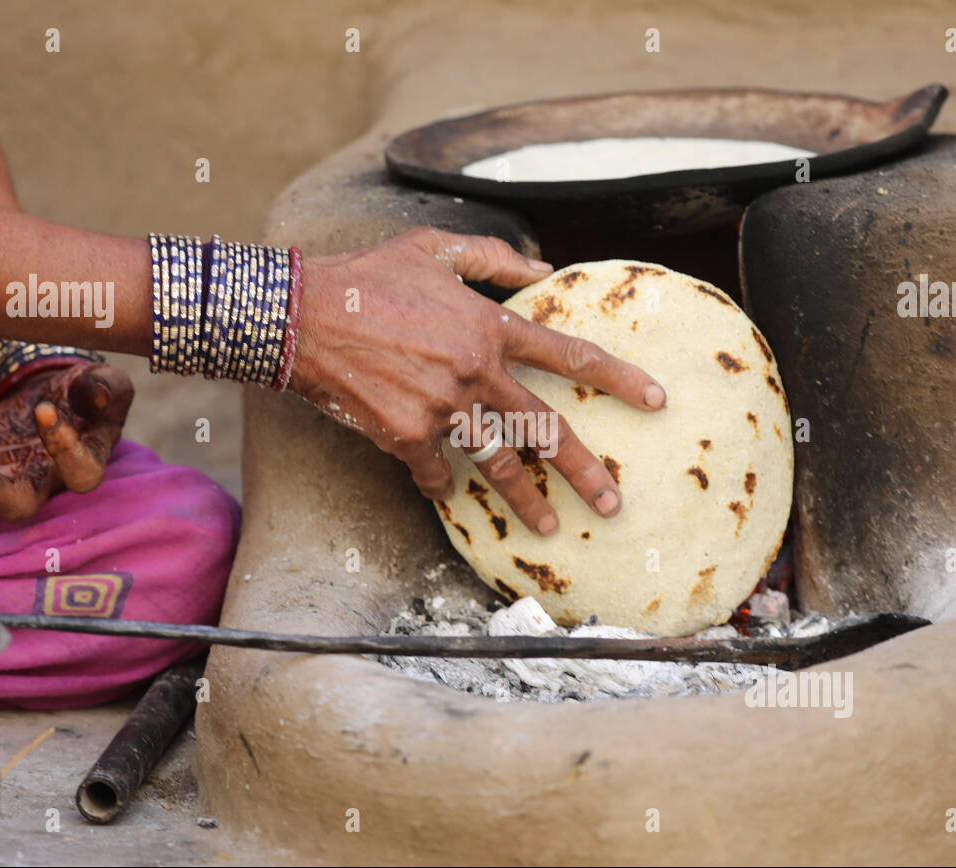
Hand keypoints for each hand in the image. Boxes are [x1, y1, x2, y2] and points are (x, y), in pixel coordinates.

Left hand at [0, 362, 133, 522]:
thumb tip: (91, 397)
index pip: (82, 473)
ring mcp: (5, 480)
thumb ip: (107, 387)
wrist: (57, 397)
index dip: (64, 447)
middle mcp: (44, 483)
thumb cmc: (87, 393)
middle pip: (19, 508)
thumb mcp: (107, 381)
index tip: (45, 409)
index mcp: (86, 463)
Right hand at [292, 227, 666, 535]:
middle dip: (585, 471)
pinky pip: (436, 472)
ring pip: (497, 465)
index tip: (656, 401)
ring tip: (547, 530)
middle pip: (546, 431)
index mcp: (490, 327)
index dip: (619, 378)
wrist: (300, 316)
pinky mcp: (405, 436)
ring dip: (525, 502)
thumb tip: (542, 266)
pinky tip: (447, 495)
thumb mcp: (433, 248)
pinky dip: (442, 484)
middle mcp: (476, 373)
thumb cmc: (366, 276)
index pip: (570, 354)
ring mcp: (442, 409)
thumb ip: (493, 258)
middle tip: (614, 503)